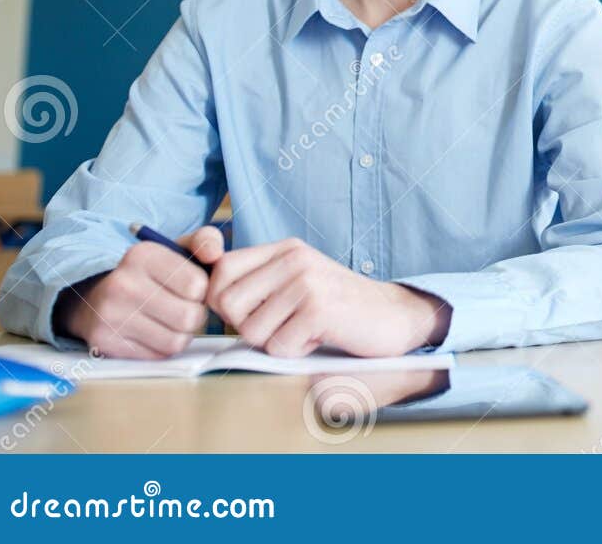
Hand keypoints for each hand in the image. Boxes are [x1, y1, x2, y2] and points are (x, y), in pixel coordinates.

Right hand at [56, 231, 216, 358]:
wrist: (97, 298)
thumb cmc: (151, 275)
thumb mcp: (177, 249)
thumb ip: (205, 241)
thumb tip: (215, 254)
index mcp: (142, 255)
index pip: (197, 285)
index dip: (201, 290)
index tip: (191, 287)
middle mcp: (122, 284)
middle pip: (189, 316)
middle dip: (195, 314)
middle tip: (184, 307)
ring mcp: (110, 315)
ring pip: (176, 340)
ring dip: (181, 334)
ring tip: (170, 320)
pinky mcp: (105, 342)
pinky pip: (158, 355)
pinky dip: (163, 347)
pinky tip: (154, 332)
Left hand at [206, 237, 450, 357]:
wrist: (394, 316)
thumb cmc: (340, 307)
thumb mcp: (297, 282)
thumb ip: (259, 283)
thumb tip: (207, 298)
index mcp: (285, 249)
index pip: (221, 271)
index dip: (223, 302)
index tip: (250, 313)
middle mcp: (295, 258)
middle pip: (228, 303)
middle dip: (248, 326)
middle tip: (282, 326)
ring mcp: (307, 282)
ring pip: (252, 331)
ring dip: (276, 342)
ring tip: (305, 330)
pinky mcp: (320, 309)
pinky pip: (279, 346)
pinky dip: (296, 352)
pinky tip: (320, 337)